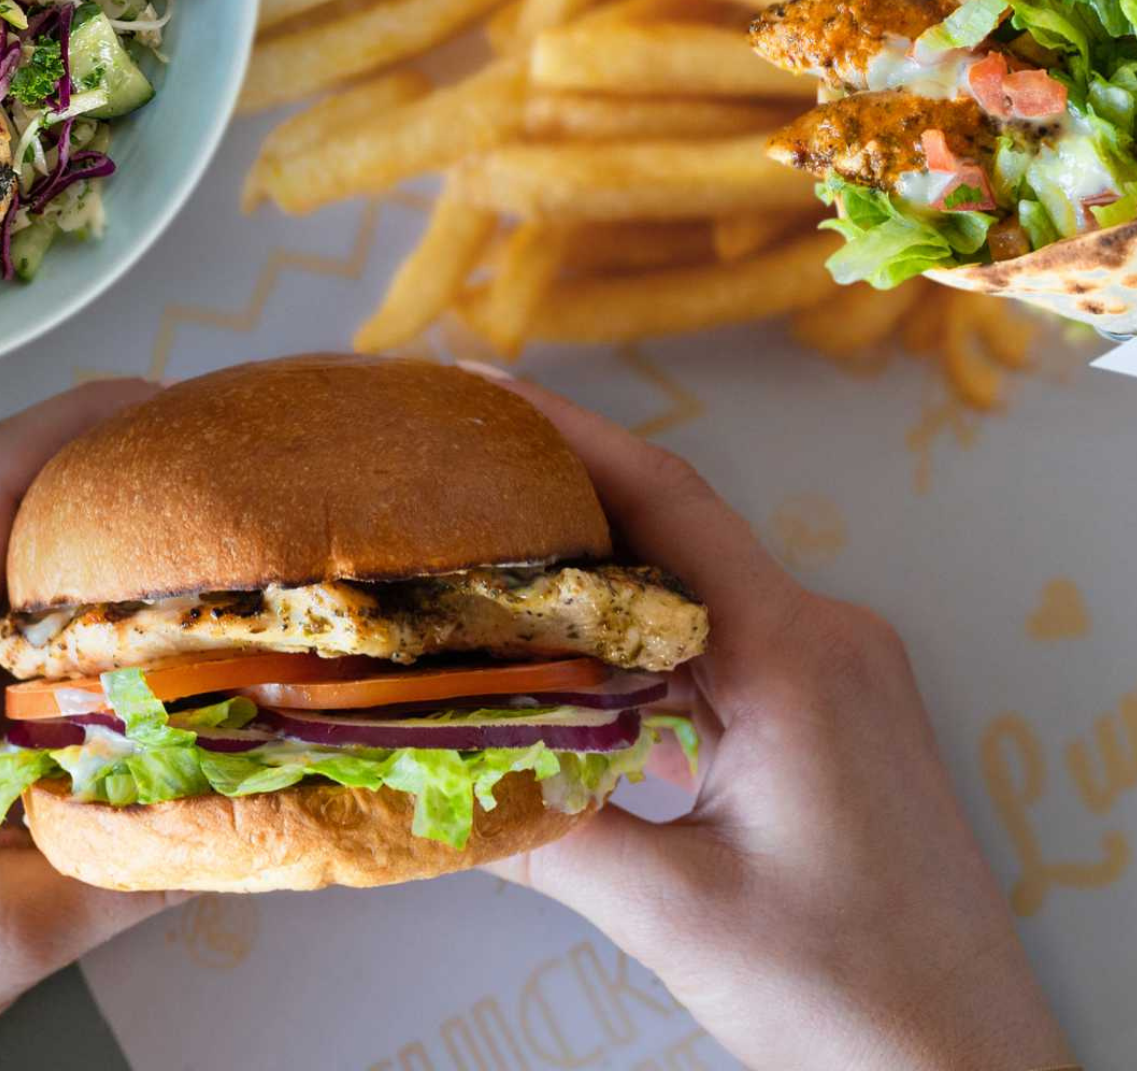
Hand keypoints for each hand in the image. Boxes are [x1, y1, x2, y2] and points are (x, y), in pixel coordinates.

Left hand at [0, 380, 177, 1070]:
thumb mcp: (15, 935)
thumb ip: (144, 866)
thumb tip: (275, 803)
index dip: (74, 420)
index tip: (170, 405)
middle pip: (9, 502)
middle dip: (120, 471)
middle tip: (232, 483)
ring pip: (8, 554)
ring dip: (101, 539)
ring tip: (209, 554)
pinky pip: (0, 604)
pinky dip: (76, 597)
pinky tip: (144, 638)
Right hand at [483, 376, 1073, 1070]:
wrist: (969, 1063)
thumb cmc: (847, 994)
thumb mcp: (676, 914)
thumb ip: (550, 833)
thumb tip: (429, 774)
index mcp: (794, 659)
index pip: (671, 504)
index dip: (572, 435)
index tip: (487, 395)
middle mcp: (830, 636)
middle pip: (682, 527)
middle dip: (571, 486)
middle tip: (463, 466)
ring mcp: (845, 666)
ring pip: (705, 577)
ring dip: (608, 556)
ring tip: (500, 543)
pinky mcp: (842, 704)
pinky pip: (731, 625)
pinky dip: (650, 617)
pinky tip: (584, 640)